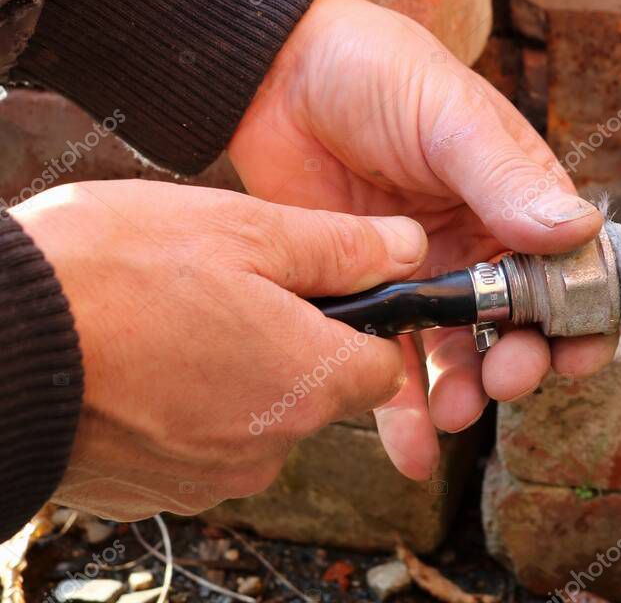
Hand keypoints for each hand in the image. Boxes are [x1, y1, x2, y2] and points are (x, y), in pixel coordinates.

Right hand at [12, 179, 426, 519]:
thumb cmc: (110, 275)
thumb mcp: (243, 230)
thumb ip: (340, 247)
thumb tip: (409, 248)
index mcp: (307, 382)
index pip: (382, 369)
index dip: (365, 326)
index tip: (332, 294)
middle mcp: (269, 445)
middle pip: (317, 393)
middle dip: (291, 343)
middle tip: (228, 289)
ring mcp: (207, 477)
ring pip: (257, 418)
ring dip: (233, 373)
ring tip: (172, 321)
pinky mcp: (153, 491)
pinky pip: (198, 444)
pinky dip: (184, 407)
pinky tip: (141, 362)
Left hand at [228, 0, 619, 479]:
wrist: (278, 74)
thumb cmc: (377, 73)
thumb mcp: (451, 119)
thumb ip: (506, 180)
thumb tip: (576, 230)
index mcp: (517, 198)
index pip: (573, 270)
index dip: (583, 318)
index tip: (575, 351)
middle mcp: (481, 244)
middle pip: (521, 325)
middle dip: (523, 361)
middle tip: (506, 376)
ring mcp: (426, 276)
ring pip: (462, 354)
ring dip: (467, 391)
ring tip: (454, 409)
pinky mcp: (372, 297)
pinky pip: (395, 364)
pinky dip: (406, 413)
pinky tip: (414, 448)